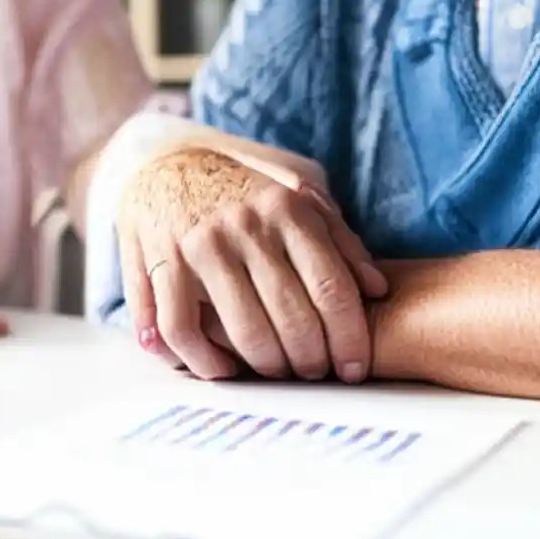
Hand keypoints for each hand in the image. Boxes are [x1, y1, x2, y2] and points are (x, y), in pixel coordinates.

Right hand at [117, 147, 386, 382]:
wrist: (163, 165)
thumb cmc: (241, 194)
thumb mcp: (297, 198)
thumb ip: (340, 240)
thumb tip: (377, 289)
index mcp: (287, 209)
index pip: (331, 286)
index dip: (349, 337)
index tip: (354, 368)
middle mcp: (245, 226)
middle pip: (292, 317)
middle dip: (310, 360)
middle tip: (315, 374)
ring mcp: (200, 245)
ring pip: (243, 330)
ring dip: (266, 366)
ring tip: (277, 372)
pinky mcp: (162, 263)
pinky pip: (181, 328)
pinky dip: (202, 360)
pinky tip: (221, 370)